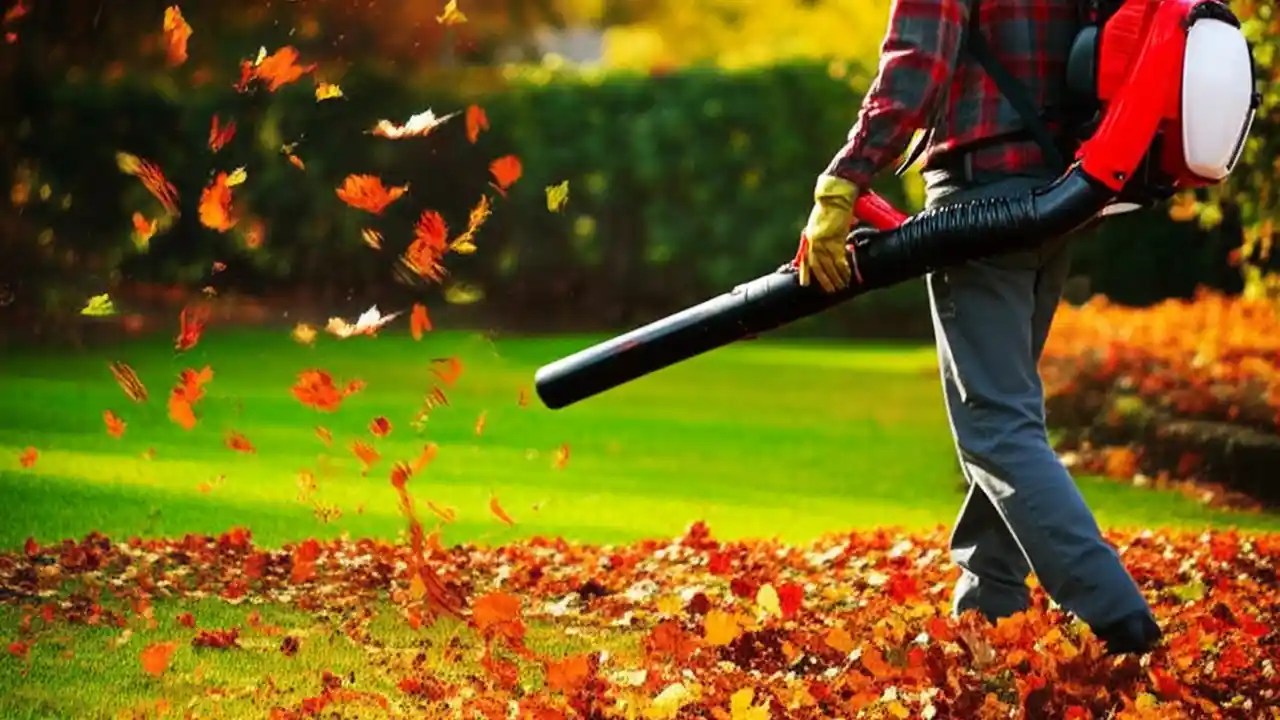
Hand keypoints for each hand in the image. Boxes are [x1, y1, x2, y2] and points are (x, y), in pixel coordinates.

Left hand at [799, 174, 857, 292]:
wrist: (836, 194)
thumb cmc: (831, 205)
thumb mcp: (819, 222)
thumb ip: (821, 234)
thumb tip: (831, 243)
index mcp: (809, 236)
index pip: (805, 258)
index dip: (805, 272)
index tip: (805, 284)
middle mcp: (814, 240)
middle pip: (817, 266)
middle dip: (824, 280)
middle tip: (830, 290)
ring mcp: (824, 240)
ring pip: (828, 265)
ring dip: (835, 277)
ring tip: (840, 286)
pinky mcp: (836, 237)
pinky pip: (839, 258)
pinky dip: (843, 268)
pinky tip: (847, 276)